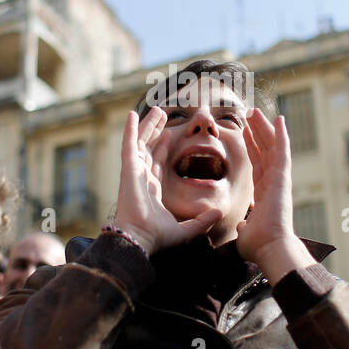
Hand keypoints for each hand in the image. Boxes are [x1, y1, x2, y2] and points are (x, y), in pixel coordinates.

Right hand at [113, 107, 221, 254]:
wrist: (141, 238)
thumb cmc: (158, 237)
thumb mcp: (186, 228)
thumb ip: (202, 220)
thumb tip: (219, 212)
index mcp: (153, 189)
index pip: (158, 163)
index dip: (164, 147)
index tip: (170, 133)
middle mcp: (143, 178)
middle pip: (149, 148)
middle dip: (156, 131)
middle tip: (163, 114)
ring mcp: (135, 172)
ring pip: (141, 143)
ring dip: (148, 126)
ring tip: (157, 110)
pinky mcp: (129, 169)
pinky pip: (129, 144)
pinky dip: (130, 129)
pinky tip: (132, 115)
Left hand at [235, 109, 299, 265]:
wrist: (270, 248)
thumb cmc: (259, 245)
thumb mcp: (246, 231)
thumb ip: (245, 224)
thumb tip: (244, 224)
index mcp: (264, 194)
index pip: (258, 165)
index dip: (251, 147)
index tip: (245, 133)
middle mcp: (273, 183)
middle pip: (265, 151)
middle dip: (257, 132)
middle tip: (250, 114)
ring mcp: (279, 179)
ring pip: (272, 147)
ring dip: (264, 128)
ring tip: (255, 111)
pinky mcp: (283, 176)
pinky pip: (282, 151)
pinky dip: (281, 134)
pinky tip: (279, 119)